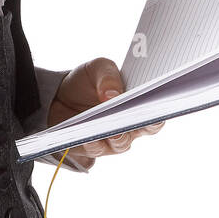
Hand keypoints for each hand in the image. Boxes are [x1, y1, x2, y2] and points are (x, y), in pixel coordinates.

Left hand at [47, 58, 164, 171]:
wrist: (57, 95)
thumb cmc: (87, 81)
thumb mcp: (97, 68)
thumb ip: (108, 76)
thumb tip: (112, 94)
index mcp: (138, 104)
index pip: (158, 109)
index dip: (161, 106)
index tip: (157, 99)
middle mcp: (130, 125)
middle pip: (145, 128)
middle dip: (143, 121)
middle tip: (138, 112)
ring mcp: (112, 139)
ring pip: (122, 142)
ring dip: (117, 134)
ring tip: (109, 124)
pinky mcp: (92, 148)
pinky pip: (97, 148)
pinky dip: (93, 141)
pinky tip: (87, 133)